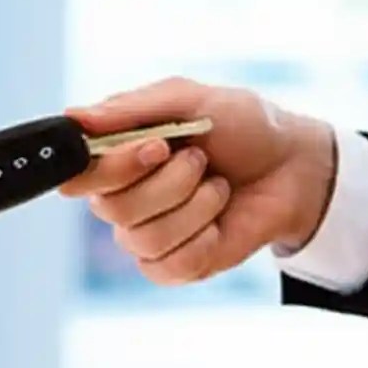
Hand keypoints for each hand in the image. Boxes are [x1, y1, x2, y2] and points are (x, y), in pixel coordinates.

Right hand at [60, 77, 335, 284]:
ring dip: (194, 208)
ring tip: (218, 187)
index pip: (79, 175)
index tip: (156, 147)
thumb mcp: (190, 100)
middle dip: (168, 183)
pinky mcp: (172, 267)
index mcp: (117, 156)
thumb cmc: (242, 128)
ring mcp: (145, 236)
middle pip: (111, 209)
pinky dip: (204, 240)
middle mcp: (123, 199)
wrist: (293, 168)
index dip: (113, 167)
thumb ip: (130, 109)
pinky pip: (169, 266)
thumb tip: (74, 116)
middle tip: (200, 159)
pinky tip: (218, 221)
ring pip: (144, 239)